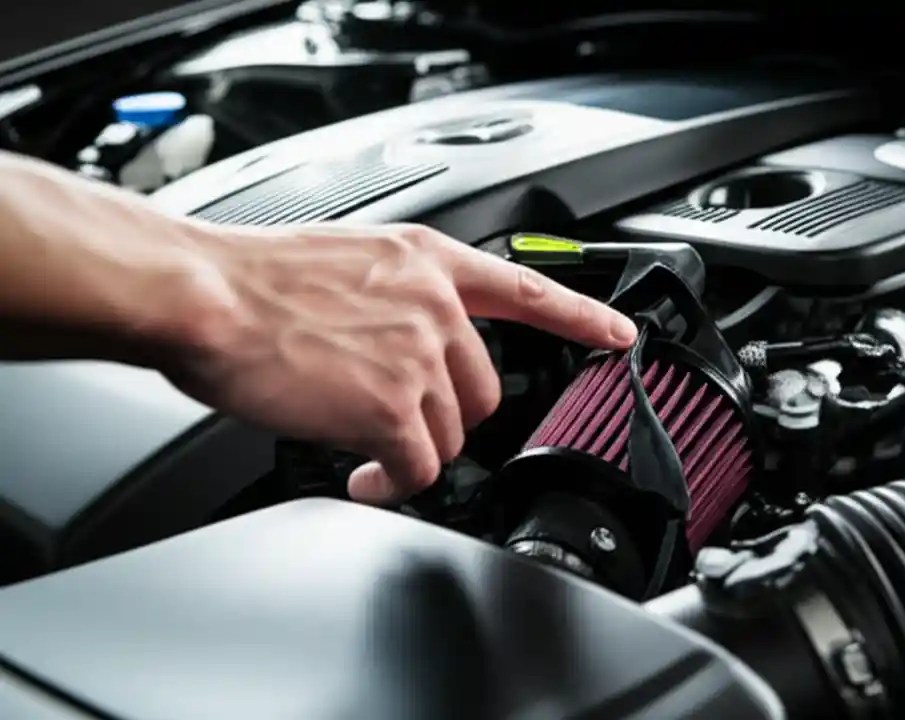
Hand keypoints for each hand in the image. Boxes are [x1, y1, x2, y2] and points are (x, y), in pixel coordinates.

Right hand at [166, 222, 636, 504]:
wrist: (202, 294)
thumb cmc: (251, 280)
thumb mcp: (346, 261)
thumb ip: (394, 298)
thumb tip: (405, 345)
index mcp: (426, 260)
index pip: (527, 289)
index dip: (582, 317)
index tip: (620, 335)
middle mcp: (435, 304)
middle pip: (484, 390)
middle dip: (445, 417)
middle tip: (398, 427)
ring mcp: (419, 356)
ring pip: (450, 434)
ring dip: (412, 452)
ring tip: (364, 451)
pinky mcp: (392, 407)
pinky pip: (418, 468)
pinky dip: (392, 483)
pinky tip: (362, 477)